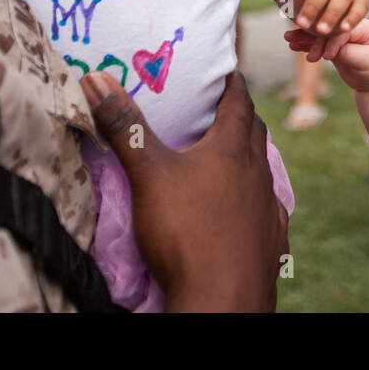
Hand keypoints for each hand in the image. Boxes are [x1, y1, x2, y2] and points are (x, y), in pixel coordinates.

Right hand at [79, 68, 287, 311]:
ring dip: (251, 159)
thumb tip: (96, 77)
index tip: (230, 72)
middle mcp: (258, 172)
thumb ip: (124, 127)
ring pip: (264, 171)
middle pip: (256, 133)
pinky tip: (247, 209)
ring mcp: (269, 207)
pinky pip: (269, 209)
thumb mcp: (147, 174)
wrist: (221, 297)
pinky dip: (257, 200)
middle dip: (243, 117)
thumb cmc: (185, 229)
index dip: (233, 84)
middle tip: (227, 109)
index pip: (239, 103)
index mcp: (232, 150)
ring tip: (233, 158)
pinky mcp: (273, 240)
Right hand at [285, 17, 368, 91]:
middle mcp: (352, 27)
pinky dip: (305, 44)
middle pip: (329, 27)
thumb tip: (328, 50)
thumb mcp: (367, 62)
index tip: (327, 57)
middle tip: (301, 49)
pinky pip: (317, 42)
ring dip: (304, 36)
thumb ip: (349, 53)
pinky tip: (292, 45)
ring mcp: (341, 35)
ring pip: (320, 33)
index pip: (344, 28)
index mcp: (365, 27)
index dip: (333, 41)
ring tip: (287, 39)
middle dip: (313, 37)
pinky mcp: (333, 45)